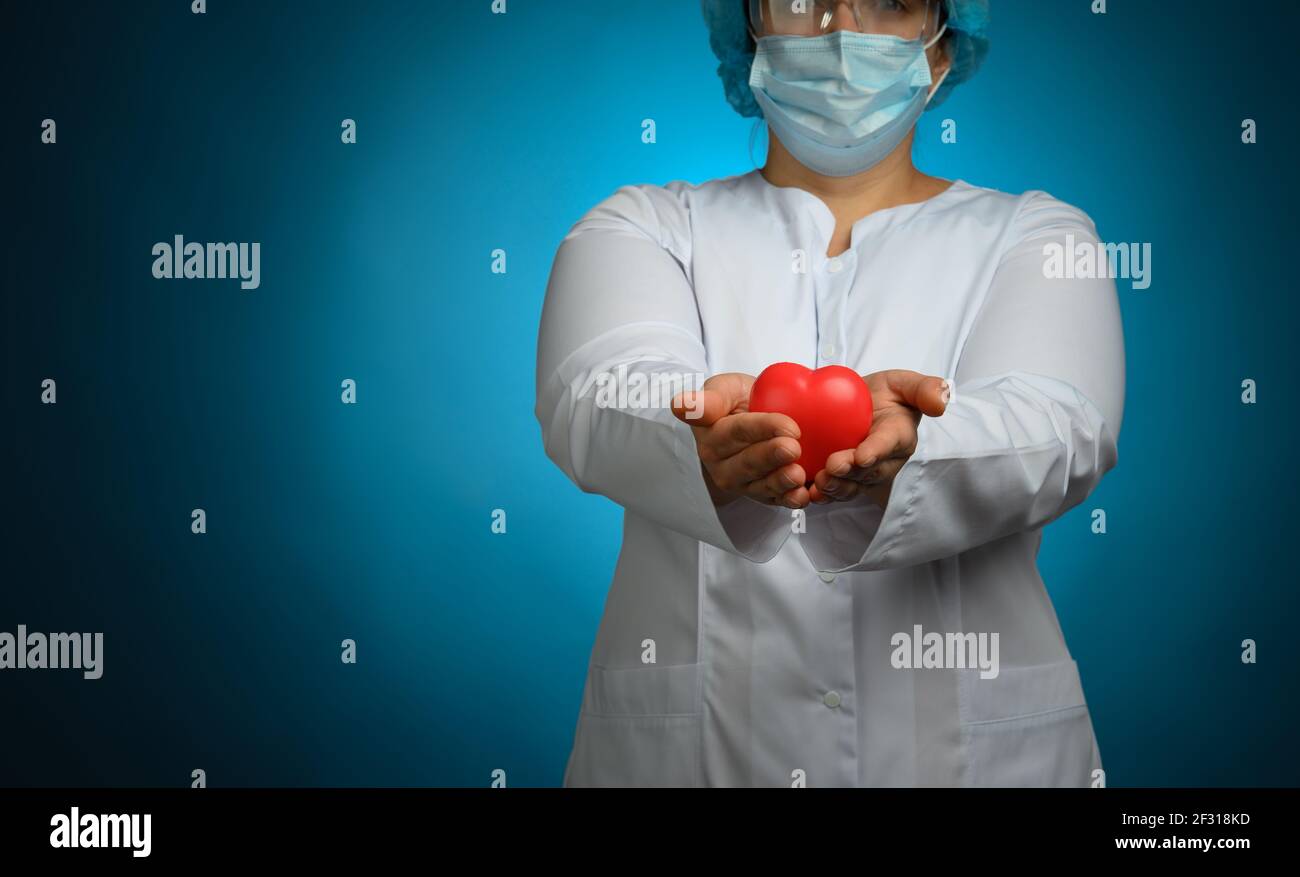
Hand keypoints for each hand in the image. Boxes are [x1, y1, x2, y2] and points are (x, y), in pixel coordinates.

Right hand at [671, 373, 811, 508]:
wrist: (750, 419)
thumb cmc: (737, 402)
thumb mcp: (722, 389)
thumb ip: (706, 399)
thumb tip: (679, 405)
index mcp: (711, 437)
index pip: (737, 432)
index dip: (762, 428)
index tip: (788, 424)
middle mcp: (722, 465)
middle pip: (749, 462)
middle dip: (771, 457)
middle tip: (793, 448)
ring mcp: (742, 483)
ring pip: (761, 485)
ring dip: (780, 482)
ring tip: (798, 475)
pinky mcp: (761, 495)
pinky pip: (774, 501)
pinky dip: (789, 500)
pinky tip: (803, 496)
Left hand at [809, 370, 949, 508]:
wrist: (861, 405)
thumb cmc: (887, 394)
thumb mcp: (904, 383)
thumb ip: (924, 388)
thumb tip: (941, 401)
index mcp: (899, 436)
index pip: (890, 443)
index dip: (877, 450)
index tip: (863, 455)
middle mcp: (884, 461)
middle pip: (868, 471)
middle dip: (851, 472)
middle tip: (833, 466)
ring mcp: (863, 474)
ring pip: (851, 486)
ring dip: (835, 487)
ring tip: (819, 482)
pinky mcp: (844, 479)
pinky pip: (834, 491)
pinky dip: (820, 495)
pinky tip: (805, 493)